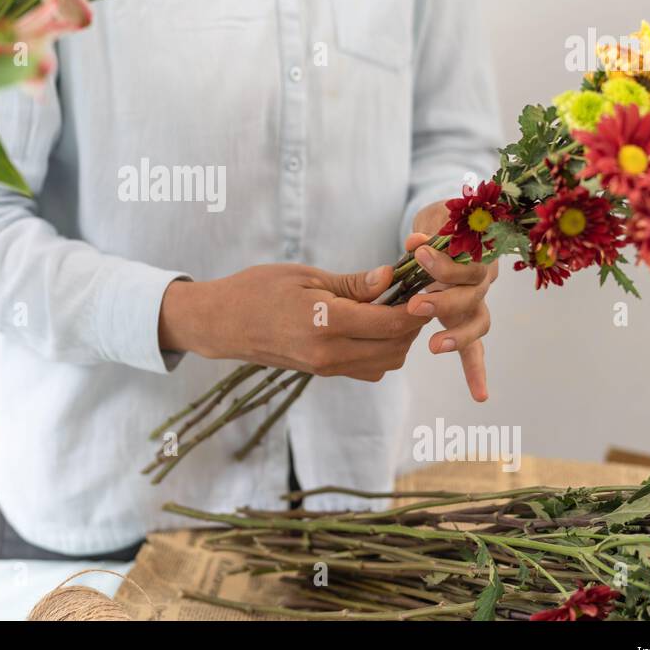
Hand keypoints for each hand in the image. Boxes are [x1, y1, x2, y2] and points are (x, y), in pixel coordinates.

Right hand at [159, 263, 429, 381]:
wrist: (222, 323)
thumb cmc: (258, 290)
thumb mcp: (306, 276)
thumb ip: (352, 283)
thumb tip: (390, 277)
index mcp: (326, 323)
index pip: (392, 323)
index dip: (417, 307)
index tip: (426, 287)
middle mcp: (329, 353)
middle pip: (396, 348)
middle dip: (412, 323)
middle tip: (412, 294)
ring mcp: (326, 368)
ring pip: (386, 363)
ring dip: (398, 339)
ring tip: (391, 308)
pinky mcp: (322, 372)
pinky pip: (367, 369)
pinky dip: (380, 351)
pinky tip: (371, 325)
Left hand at [404, 200, 497, 402]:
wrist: (453, 228)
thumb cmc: (442, 222)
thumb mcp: (434, 218)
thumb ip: (427, 231)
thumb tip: (415, 243)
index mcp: (478, 252)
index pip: (468, 260)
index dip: (445, 260)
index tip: (416, 253)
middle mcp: (483, 280)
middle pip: (472, 294)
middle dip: (444, 301)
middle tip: (415, 305)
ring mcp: (478, 302)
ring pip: (478, 322)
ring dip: (458, 337)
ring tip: (433, 347)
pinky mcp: (468, 320)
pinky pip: (476, 349)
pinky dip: (476, 371)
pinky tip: (479, 396)